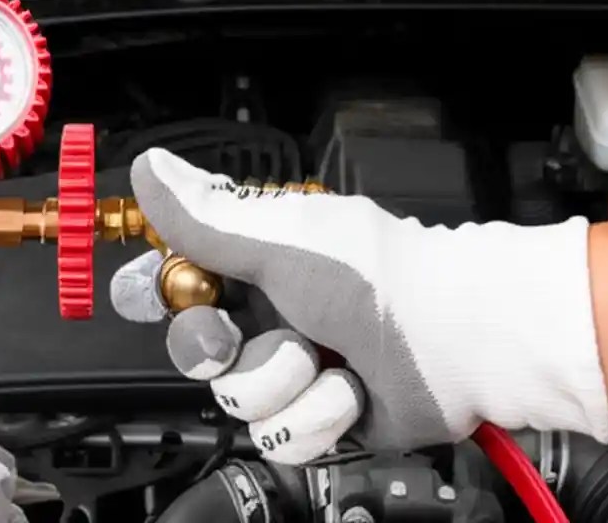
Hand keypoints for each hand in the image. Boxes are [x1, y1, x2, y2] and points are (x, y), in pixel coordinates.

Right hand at [111, 149, 607, 463]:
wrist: (456, 342)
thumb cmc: (380, 279)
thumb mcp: (282, 238)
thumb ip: (205, 215)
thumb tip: (150, 168)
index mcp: (255, 264)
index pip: (178, 283)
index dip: (165, 296)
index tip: (171, 297)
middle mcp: (270, 318)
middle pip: (195, 354)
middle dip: (228, 352)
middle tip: (254, 335)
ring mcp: (295, 372)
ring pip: (238, 403)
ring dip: (286, 384)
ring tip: (329, 360)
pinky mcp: (321, 420)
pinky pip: (282, 439)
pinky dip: (321, 417)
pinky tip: (352, 391)